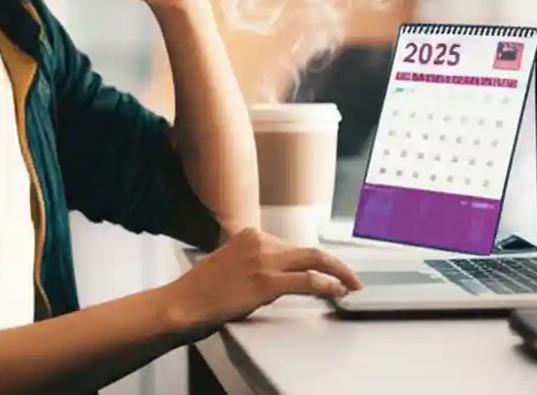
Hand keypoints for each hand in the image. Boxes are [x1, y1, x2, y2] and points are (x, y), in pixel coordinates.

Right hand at [164, 228, 363, 331]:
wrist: (185, 302)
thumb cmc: (202, 289)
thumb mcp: (230, 263)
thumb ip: (255, 261)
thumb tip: (280, 274)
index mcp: (250, 234)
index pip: (292, 245)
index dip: (314, 259)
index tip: (327, 268)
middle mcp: (260, 241)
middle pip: (309, 249)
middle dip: (335, 264)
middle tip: (352, 277)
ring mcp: (264, 260)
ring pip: (313, 261)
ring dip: (337, 274)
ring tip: (351, 285)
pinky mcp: (267, 281)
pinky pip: (307, 280)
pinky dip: (326, 285)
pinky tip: (337, 290)